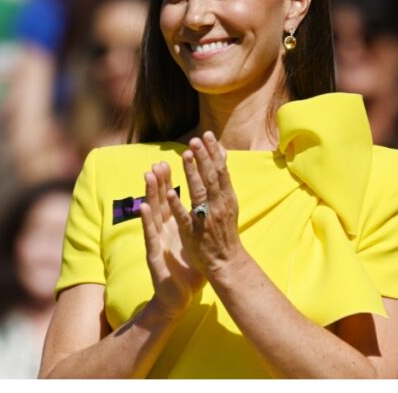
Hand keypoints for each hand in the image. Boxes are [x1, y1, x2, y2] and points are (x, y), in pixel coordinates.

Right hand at [141, 162, 204, 318]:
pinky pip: (150, 235)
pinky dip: (146, 220)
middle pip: (160, 201)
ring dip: (149, 193)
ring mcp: (156, 241)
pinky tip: (142, 207)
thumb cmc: (188, 271)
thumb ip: (200, 226)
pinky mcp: (153, 254)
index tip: (172, 163)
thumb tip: (212, 211)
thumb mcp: (197, 244)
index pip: (171, 199)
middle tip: (158, 161)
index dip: (171, 181)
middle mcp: (163, 231)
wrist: (177, 298)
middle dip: (159, 181)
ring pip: (152, 213)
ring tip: (148, 174)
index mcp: (173, 227)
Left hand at [166, 131, 246, 275]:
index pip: (221, 171)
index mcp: (226, 199)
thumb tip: (221, 152)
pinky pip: (184, 217)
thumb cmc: (224, 231)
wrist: (227, 263)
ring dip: (192, 174)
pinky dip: (177, 205)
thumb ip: (222, 179)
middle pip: (211, 178)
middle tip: (195, 140)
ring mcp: (206, 219)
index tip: (207, 135)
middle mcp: (218, 206)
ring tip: (185, 156)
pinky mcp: (193, 233)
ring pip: (199, 193)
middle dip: (204, 158)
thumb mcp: (227, 202)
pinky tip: (170, 193)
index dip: (214, 153)